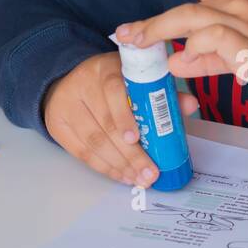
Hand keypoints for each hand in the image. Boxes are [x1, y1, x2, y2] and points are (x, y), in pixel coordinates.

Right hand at [42, 50, 198, 185]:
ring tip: (139, 179)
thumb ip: (162, 91)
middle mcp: (81, 85)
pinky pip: (81, 152)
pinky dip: (104, 167)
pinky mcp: (57, 125)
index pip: (112, 91)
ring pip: (93, 142)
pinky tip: (121, 175)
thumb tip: (190, 105)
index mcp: (104, 69)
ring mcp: (66, 106)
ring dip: (119, 165)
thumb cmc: (111, 82)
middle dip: (130, 154)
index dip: (124, 117)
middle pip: (104, 124)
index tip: (137, 139)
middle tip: (149, 173)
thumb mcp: (133, 78)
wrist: (68, 79)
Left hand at [115, 0, 247, 102]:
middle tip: (124, 34)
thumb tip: (177, 61)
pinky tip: (185, 65)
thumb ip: (210, 57)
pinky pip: (214, 41)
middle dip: (151, 21)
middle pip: (185, 5)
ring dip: (161, 33)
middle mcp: (241, 3)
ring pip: (193, 20)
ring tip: (140, 48)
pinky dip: (195, 52)